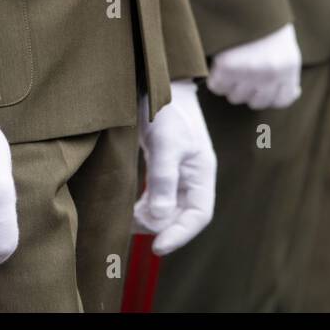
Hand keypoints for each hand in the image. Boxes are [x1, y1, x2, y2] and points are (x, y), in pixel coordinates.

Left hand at [134, 82, 215, 255]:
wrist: (155, 82)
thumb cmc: (166, 108)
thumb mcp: (166, 142)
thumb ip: (163, 178)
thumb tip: (159, 216)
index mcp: (202, 171)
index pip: (199, 215)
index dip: (180, 234)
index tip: (157, 247)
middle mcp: (192, 176)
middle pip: (181, 215)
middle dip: (160, 227)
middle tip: (132, 225)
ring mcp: (178, 173)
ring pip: (167, 209)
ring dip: (150, 219)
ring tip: (127, 218)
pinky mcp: (161, 168)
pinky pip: (156, 198)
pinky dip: (144, 207)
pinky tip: (129, 207)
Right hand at [207, 23, 301, 109]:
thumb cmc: (265, 22)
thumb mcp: (286, 47)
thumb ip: (288, 72)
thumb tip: (294, 94)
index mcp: (289, 67)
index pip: (282, 100)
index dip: (270, 96)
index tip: (262, 87)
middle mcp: (271, 74)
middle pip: (256, 102)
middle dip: (249, 90)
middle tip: (243, 71)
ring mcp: (249, 72)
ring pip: (235, 97)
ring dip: (231, 84)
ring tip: (231, 64)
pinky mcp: (227, 67)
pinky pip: (217, 86)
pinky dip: (216, 78)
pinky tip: (220, 64)